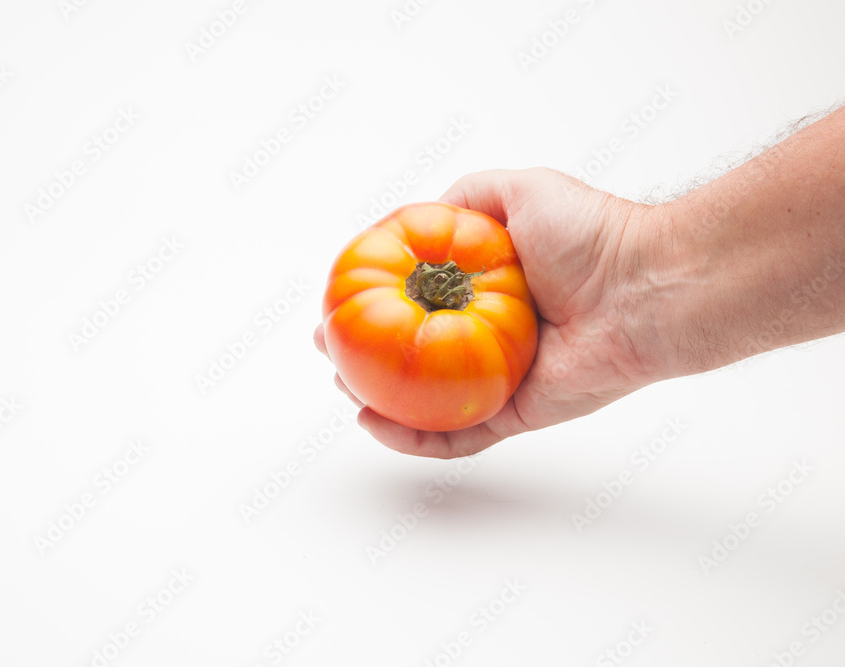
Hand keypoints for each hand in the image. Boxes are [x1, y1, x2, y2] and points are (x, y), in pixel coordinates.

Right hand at [315, 168, 668, 457]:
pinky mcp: (514, 416)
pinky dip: (413, 439)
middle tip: (333, 351)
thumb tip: (424, 221)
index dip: (376, 306)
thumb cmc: (591, 234)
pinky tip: (376, 424)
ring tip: (347, 391)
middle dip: (366, 359)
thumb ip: (467, 199)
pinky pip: (457, 438)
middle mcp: (489, 338)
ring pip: (427, 406)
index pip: (420, 304)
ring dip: (379, 404)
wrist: (645, 287)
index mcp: (488, 291)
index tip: (340, 303)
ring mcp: (499, 381)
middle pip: (415, 358)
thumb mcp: (519, 190)